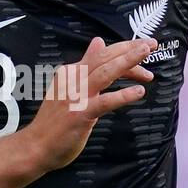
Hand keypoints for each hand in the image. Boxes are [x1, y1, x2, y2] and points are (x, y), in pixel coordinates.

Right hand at [23, 35, 156, 171]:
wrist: (36, 146)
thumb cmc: (55, 120)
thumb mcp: (70, 86)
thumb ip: (85, 66)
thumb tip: (98, 41)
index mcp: (71, 72)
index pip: (101, 54)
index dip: (123, 49)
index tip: (142, 48)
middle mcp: (73, 79)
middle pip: (105, 58)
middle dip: (129, 49)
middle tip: (152, 44)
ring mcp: (76, 96)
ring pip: (105, 73)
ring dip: (128, 62)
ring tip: (147, 55)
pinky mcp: (80, 114)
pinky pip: (105, 102)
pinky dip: (123, 95)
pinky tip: (139, 92)